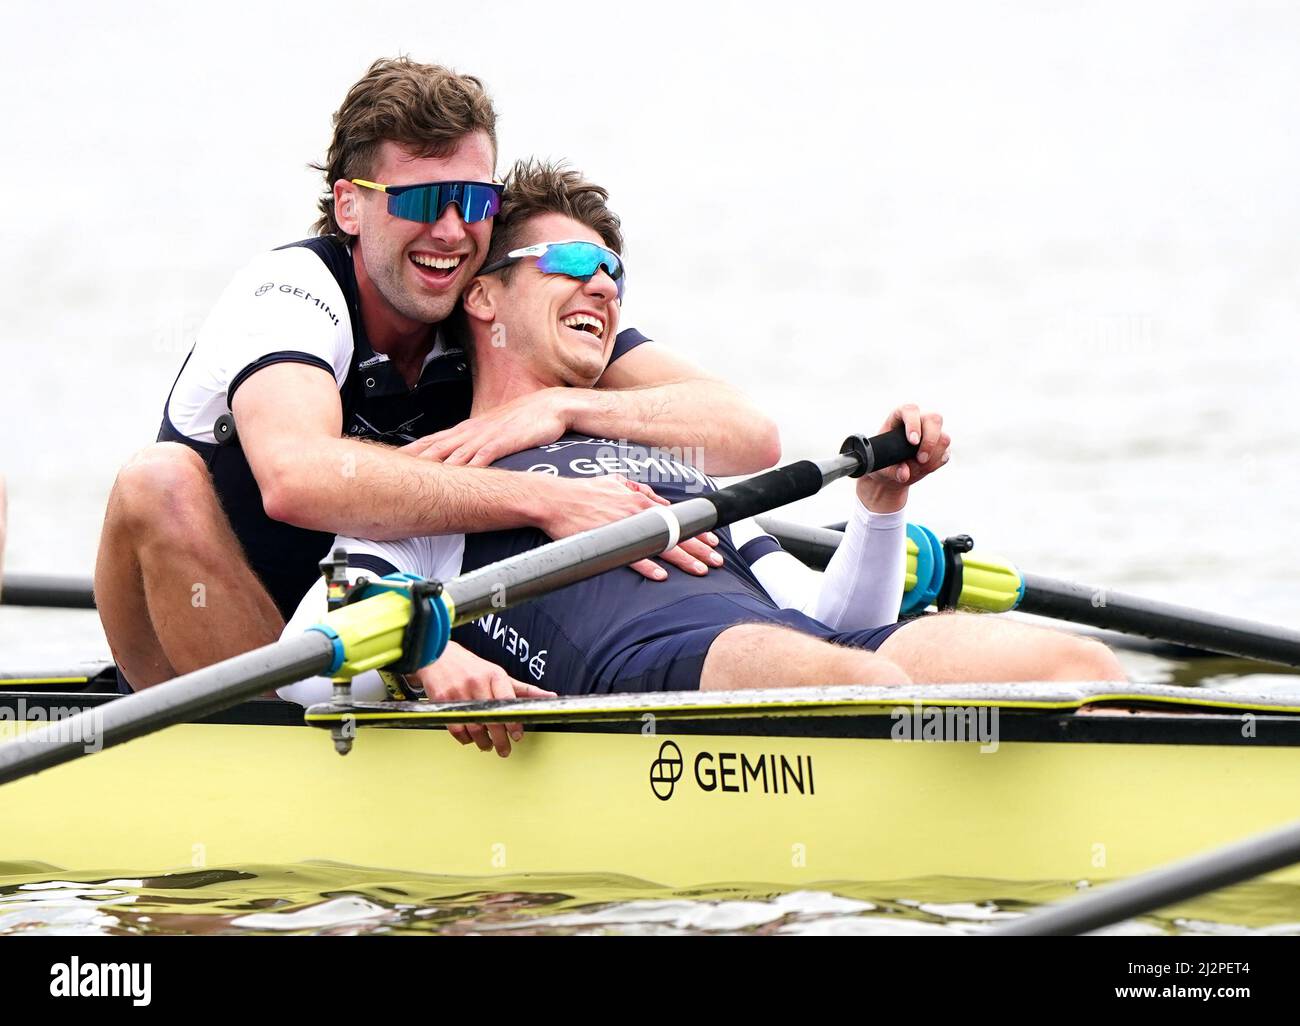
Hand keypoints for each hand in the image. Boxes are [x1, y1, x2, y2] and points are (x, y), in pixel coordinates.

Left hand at [402, 389, 569, 465]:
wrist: (550, 406)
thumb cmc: (524, 421)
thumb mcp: (494, 433)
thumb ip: (476, 447)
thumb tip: (463, 462)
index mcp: (467, 429)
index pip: (431, 441)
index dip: (410, 452)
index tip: (389, 462)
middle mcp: (471, 432)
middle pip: (433, 447)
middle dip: (410, 460)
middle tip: (387, 472)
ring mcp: (485, 436)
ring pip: (452, 454)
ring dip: (432, 467)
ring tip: (412, 480)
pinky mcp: (503, 442)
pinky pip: (481, 457)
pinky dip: (467, 468)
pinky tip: (456, 479)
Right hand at [413, 641, 555, 757]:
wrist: (438, 656)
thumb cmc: (472, 668)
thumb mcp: (498, 674)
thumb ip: (523, 689)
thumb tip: (550, 697)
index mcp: (494, 675)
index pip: (507, 701)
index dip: (513, 721)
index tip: (517, 736)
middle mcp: (477, 683)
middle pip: (492, 718)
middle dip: (500, 739)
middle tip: (505, 750)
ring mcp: (458, 693)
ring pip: (474, 727)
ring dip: (483, 741)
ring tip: (488, 745)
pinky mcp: (442, 701)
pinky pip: (456, 728)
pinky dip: (465, 738)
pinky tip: (471, 739)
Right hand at [541, 474, 722, 580]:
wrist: (554, 499)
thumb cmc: (582, 492)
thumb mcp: (613, 483)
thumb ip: (634, 489)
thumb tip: (649, 495)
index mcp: (639, 500)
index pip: (676, 517)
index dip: (696, 529)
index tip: (712, 539)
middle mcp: (636, 512)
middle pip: (676, 532)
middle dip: (700, 547)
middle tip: (718, 560)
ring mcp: (623, 527)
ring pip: (661, 545)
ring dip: (684, 559)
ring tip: (701, 570)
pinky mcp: (607, 541)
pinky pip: (631, 557)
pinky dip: (648, 566)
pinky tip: (663, 575)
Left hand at [857, 404, 949, 512]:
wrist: (890, 473)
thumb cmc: (882, 462)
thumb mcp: (881, 465)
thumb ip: (891, 470)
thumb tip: (904, 474)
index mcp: (900, 416)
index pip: (910, 410)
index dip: (914, 424)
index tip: (913, 442)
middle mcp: (919, 421)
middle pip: (934, 419)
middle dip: (930, 442)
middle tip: (920, 459)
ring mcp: (932, 433)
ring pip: (944, 438)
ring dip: (933, 457)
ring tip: (916, 468)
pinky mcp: (940, 447)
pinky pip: (945, 454)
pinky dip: (935, 464)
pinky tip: (922, 470)